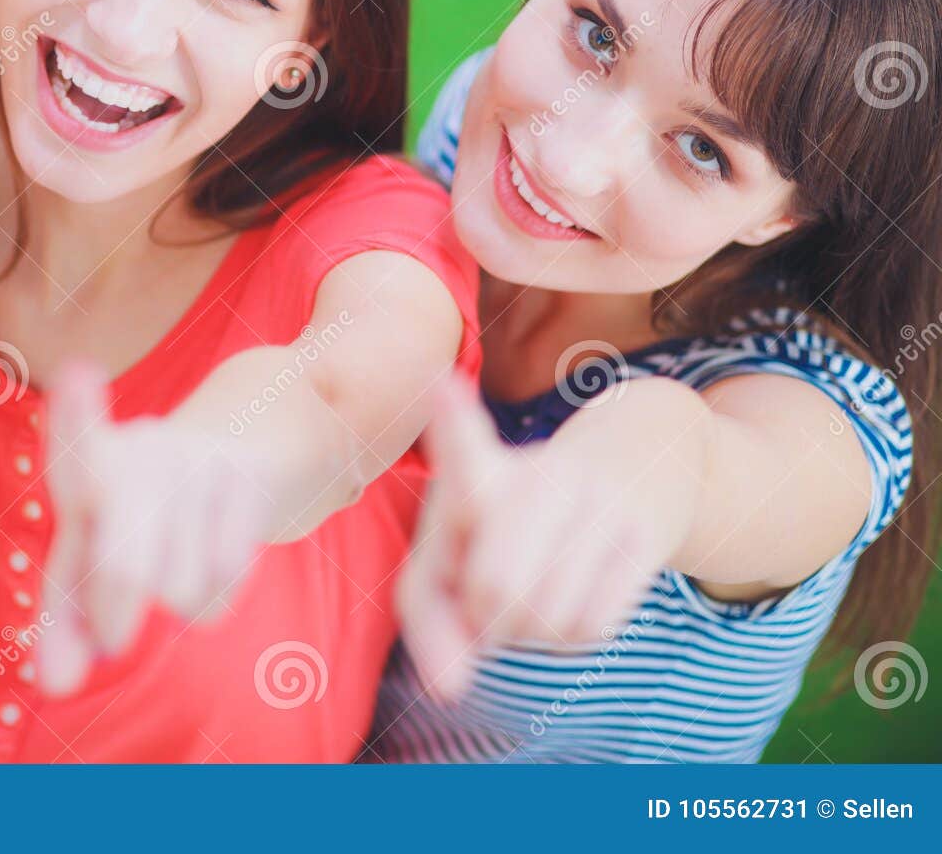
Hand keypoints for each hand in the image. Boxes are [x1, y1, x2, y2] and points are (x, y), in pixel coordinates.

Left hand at [36, 361, 270, 694]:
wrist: (249, 455)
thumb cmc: (152, 515)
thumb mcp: (98, 554)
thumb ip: (68, 616)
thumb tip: (51, 682)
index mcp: (90, 469)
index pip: (78, 450)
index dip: (78, 417)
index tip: (80, 376)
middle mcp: (140, 452)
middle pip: (125, 564)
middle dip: (112, 611)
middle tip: (112, 641)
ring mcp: (197, 464)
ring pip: (178, 590)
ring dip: (177, 601)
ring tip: (180, 564)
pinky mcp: (246, 482)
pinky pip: (225, 577)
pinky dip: (216, 594)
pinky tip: (215, 553)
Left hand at [397, 378, 667, 700]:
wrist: (639, 459)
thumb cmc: (523, 516)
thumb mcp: (465, 539)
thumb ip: (431, 612)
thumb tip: (447, 690)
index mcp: (480, 466)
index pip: (464, 454)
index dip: (452, 423)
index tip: (444, 384)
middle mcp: (539, 474)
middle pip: (493, 590)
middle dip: (487, 624)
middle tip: (495, 609)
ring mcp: (597, 502)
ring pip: (543, 618)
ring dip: (531, 633)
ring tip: (538, 593)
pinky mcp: (643, 535)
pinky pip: (590, 624)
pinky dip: (572, 631)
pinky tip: (577, 594)